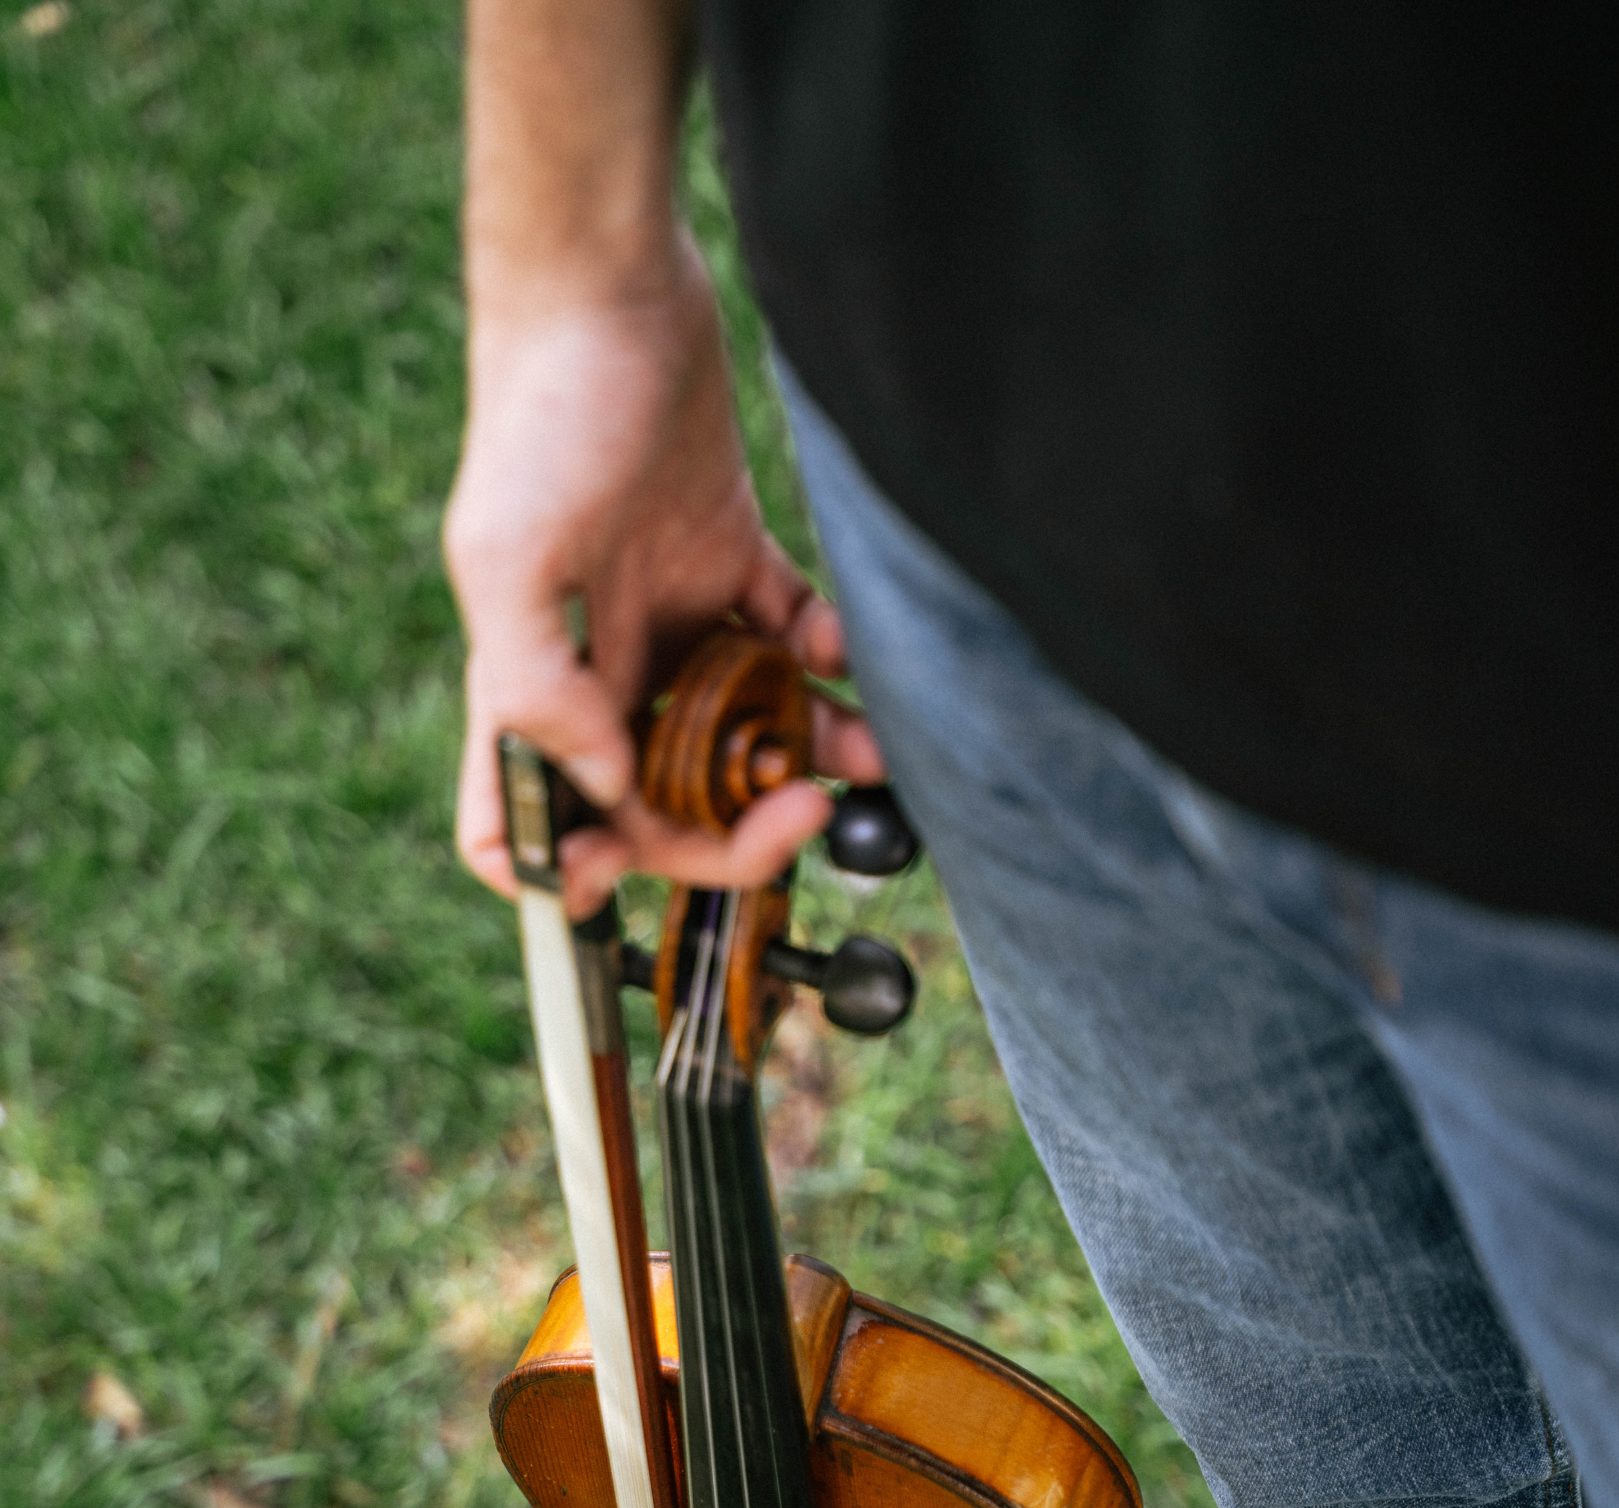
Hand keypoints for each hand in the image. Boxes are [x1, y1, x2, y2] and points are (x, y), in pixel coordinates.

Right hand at [443, 238, 881, 915]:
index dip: (563, 876)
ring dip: (803, 762)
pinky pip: (788, 646)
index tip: (627, 875)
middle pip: (657, 802)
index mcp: (527, 685)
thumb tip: (602, 792)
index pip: (520, 823)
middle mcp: (597, 670)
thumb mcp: (508, 558)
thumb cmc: (541, 413)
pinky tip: (851, 655)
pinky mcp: (730, 560)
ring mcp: (666, 620)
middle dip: (732, 829)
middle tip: (801, 813)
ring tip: (869, 762)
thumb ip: (539, 687)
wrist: (609, 281)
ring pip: (737, 735)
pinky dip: (829, 666)